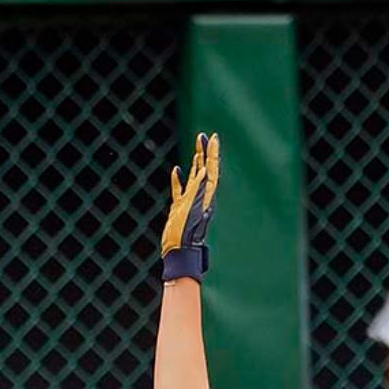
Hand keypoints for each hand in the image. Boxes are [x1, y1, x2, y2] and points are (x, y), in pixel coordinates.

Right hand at [161, 133, 219, 281]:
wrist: (179, 252)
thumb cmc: (186, 233)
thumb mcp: (192, 209)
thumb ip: (197, 190)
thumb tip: (203, 170)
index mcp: (205, 196)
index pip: (211, 169)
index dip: (212, 153)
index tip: (212, 138)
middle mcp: (200, 197)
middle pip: (204, 170)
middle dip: (205, 153)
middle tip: (204, 136)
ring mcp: (189, 202)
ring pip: (194, 177)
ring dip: (195, 162)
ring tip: (197, 148)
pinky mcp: (179, 209)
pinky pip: (179, 189)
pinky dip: (178, 179)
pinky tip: (176, 170)